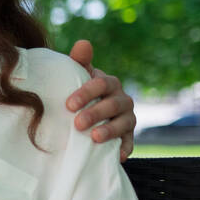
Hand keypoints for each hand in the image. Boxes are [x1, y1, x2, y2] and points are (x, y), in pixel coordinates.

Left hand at [67, 40, 135, 160]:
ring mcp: (127, 118)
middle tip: (78, 124)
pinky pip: (130, 142)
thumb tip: (83, 43)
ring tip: (94, 138)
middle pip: (112, 104)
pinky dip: (125, 148)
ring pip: (124, 123)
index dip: (86, 93)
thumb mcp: (78, 77)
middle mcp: (122, 99)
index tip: (69, 104)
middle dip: (95, 113)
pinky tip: (118, 156)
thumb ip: (78, 62)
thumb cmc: (81, 92)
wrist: (91, 113)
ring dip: (110, 130)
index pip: (101, 84)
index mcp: (108, 83)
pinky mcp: (128, 135)